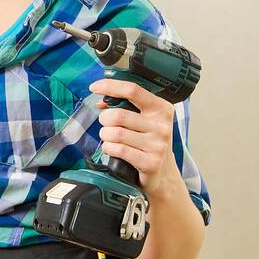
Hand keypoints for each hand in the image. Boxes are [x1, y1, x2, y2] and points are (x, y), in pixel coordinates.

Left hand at [89, 79, 178, 197]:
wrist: (163, 172)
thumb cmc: (149, 141)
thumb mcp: (144, 120)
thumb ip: (125, 107)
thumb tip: (102, 101)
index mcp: (161, 108)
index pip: (133, 90)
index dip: (110, 86)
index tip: (95, 87)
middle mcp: (162, 125)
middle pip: (119, 115)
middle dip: (104, 119)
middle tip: (106, 124)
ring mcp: (158, 144)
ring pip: (116, 133)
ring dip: (105, 135)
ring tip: (109, 138)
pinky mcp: (151, 162)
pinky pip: (119, 150)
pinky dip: (108, 148)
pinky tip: (112, 148)